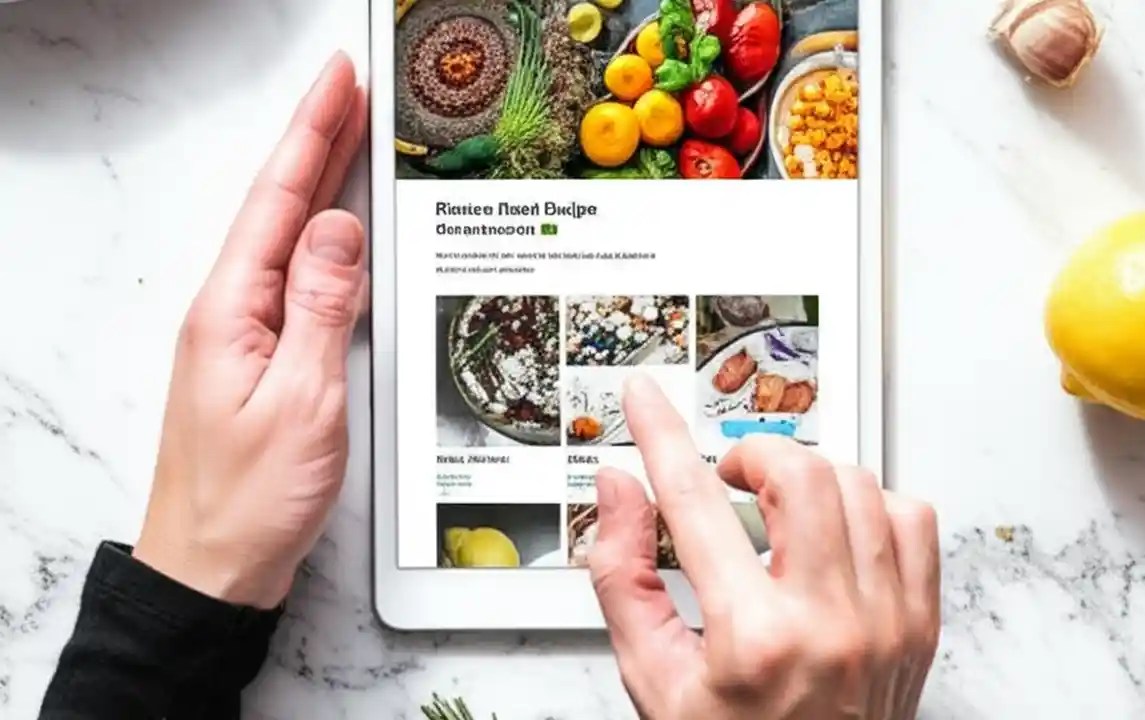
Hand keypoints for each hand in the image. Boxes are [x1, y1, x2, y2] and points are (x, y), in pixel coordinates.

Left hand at [133, 53, 367, 608]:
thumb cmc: (250, 499)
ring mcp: (243, 334)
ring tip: (351, 141)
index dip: (312, 134)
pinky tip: (337, 234)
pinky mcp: (261, 359)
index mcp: (232, 310)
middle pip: (279, 207)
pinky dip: (320, 243)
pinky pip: (295, 280)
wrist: (214, 568)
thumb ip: (321, 305)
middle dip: (317, 142)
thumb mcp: (301, 399)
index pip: (277, 201)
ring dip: (319, 186)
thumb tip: (338, 226)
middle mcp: (230, 312)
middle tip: (352, 92)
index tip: (338, 84)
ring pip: (287, 240)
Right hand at [590, 375, 940, 718]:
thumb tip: (620, 491)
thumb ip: (623, 577)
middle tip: (727, 480)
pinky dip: (871, 505)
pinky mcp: (919, 621)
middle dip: (750, 457)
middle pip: (798, 472)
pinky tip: (837, 530)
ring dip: (807, 477)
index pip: (695, 502)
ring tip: (779, 508)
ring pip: (857, 483)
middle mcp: (831, 622)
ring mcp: (887, 619)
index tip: (645, 401)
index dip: (661, 436)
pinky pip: (912, 519)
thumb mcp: (653, 677)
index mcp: (754, 637)